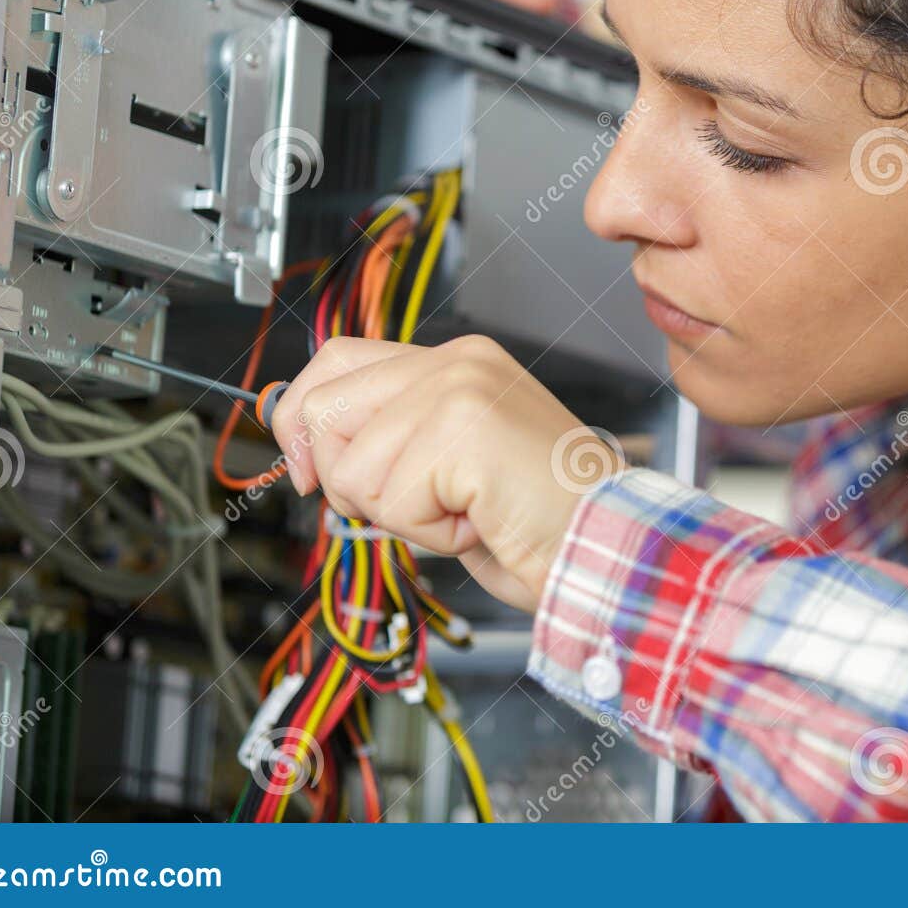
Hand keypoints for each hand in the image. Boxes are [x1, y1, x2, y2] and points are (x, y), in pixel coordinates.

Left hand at [269, 335, 623, 611]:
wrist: (607, 546)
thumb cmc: (541, 519)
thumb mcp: (450, 463)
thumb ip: (394, 438)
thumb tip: (309, 452)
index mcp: (457, 363)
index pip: (336, 360)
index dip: (301, 418)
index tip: (304, 474)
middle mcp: (457, 363)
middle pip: (325, 407)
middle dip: (343, 478)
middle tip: (406, 506)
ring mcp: (460, 390)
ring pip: (352, 468)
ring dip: (400, 515)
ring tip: (464, 511)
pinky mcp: (463, 430)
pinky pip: (390, 502)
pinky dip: (429, 533)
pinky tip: (479, 521)